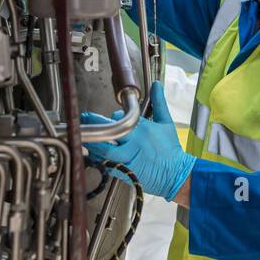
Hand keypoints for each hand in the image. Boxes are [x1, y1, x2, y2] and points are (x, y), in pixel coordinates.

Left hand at [82, 81, 195, 199]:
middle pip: (109, 133)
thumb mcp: (166, 122)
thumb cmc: (171, 149)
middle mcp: (134, 143)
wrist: (176, 174)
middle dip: (95, 125)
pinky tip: (95, 156)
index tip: (111, 117)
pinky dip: (100, 160)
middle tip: (84, 119)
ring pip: (105, 151)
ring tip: (84, 139)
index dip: (112, 117)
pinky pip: (108, 165)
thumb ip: (159, 102)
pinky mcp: (126, 172)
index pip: (120, 118)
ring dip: (93, 144)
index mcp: (143, 129)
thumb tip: (156, 84)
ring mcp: (129, 158)